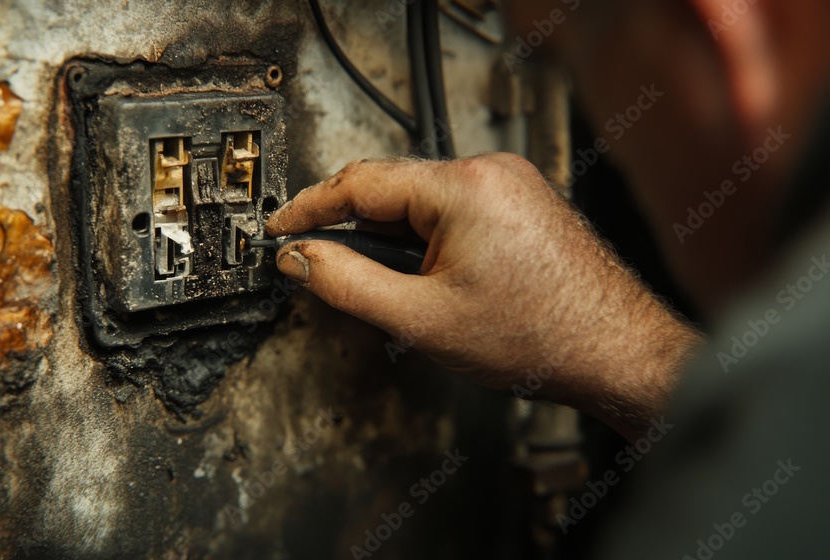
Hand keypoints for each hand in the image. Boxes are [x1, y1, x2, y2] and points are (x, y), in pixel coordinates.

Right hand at [266, 154, 701, 440]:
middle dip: (351, 225)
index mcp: (463, 187)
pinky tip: (426, 275)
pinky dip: (423, 236)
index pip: (360, 183)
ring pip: (419, 199)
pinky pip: (451, 207)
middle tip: (318, 261)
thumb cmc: (539, 336)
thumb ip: (347, 283)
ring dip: (390, 235)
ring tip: (390, 285)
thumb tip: (299, 258)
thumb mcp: (421, 319)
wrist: (615, 351)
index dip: (309, 208)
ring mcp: (510, 182)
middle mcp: (490, 170)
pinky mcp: (520, 200)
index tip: (279, 228)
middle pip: (389, 187)